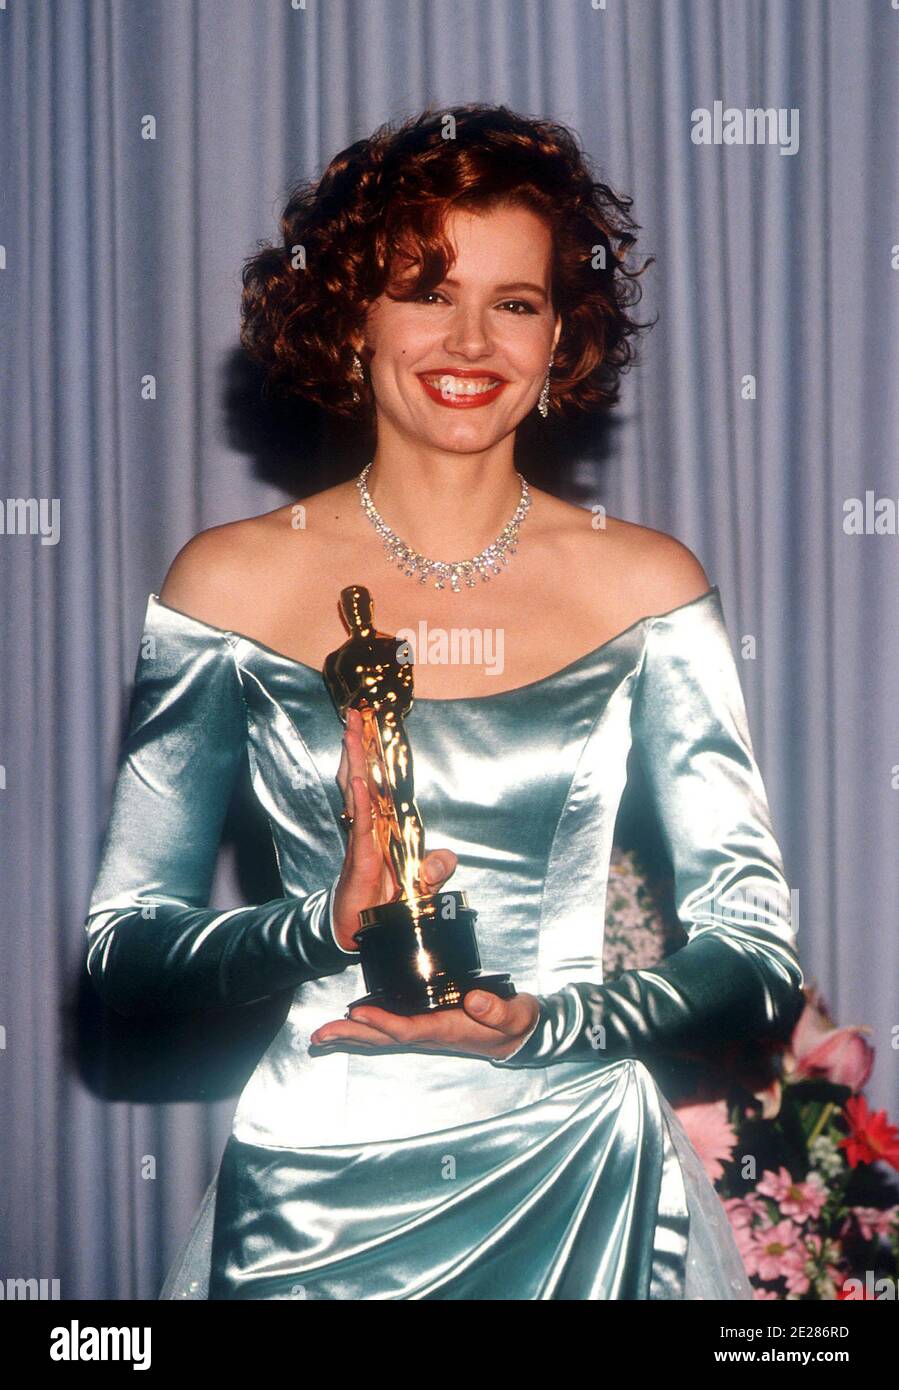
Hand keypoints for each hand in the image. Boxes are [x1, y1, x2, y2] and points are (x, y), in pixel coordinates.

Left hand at [309, 988, 540, 1061]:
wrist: (521, 1037)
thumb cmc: (516, 1024)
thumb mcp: (516, 1015)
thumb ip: (498, 1010)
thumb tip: (476, 1001)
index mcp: (448, 1030)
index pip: (409, 1029)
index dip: (382, 1022)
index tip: (358, 1011)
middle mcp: (431, 1036)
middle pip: (384, 1038)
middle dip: (351, 1035)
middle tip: (319, 1035)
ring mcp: (426, 1034)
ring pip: (381, 1038)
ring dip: (351, 1036)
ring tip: (320, 1036)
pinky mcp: (426, 1027)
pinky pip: (389, 1032)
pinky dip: (365, 1030)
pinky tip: (348, 1026)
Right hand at [331, 707, 457, 952]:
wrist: (363, 934)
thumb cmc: (387, 905)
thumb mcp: (421, 886)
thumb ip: (434, 870)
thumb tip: (447, 859)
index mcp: (382, 827)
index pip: (378, 784)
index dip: (373, 756)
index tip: (372, 726)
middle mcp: (369, 827)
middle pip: (362, 776)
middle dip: (358, 744)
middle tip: (356, 713)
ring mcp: (362, 839)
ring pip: (356, 791)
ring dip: (354, 759)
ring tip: (351, 730)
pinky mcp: (359, 857)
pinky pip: (361, 823)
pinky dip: (360, 801)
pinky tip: (359, 781)